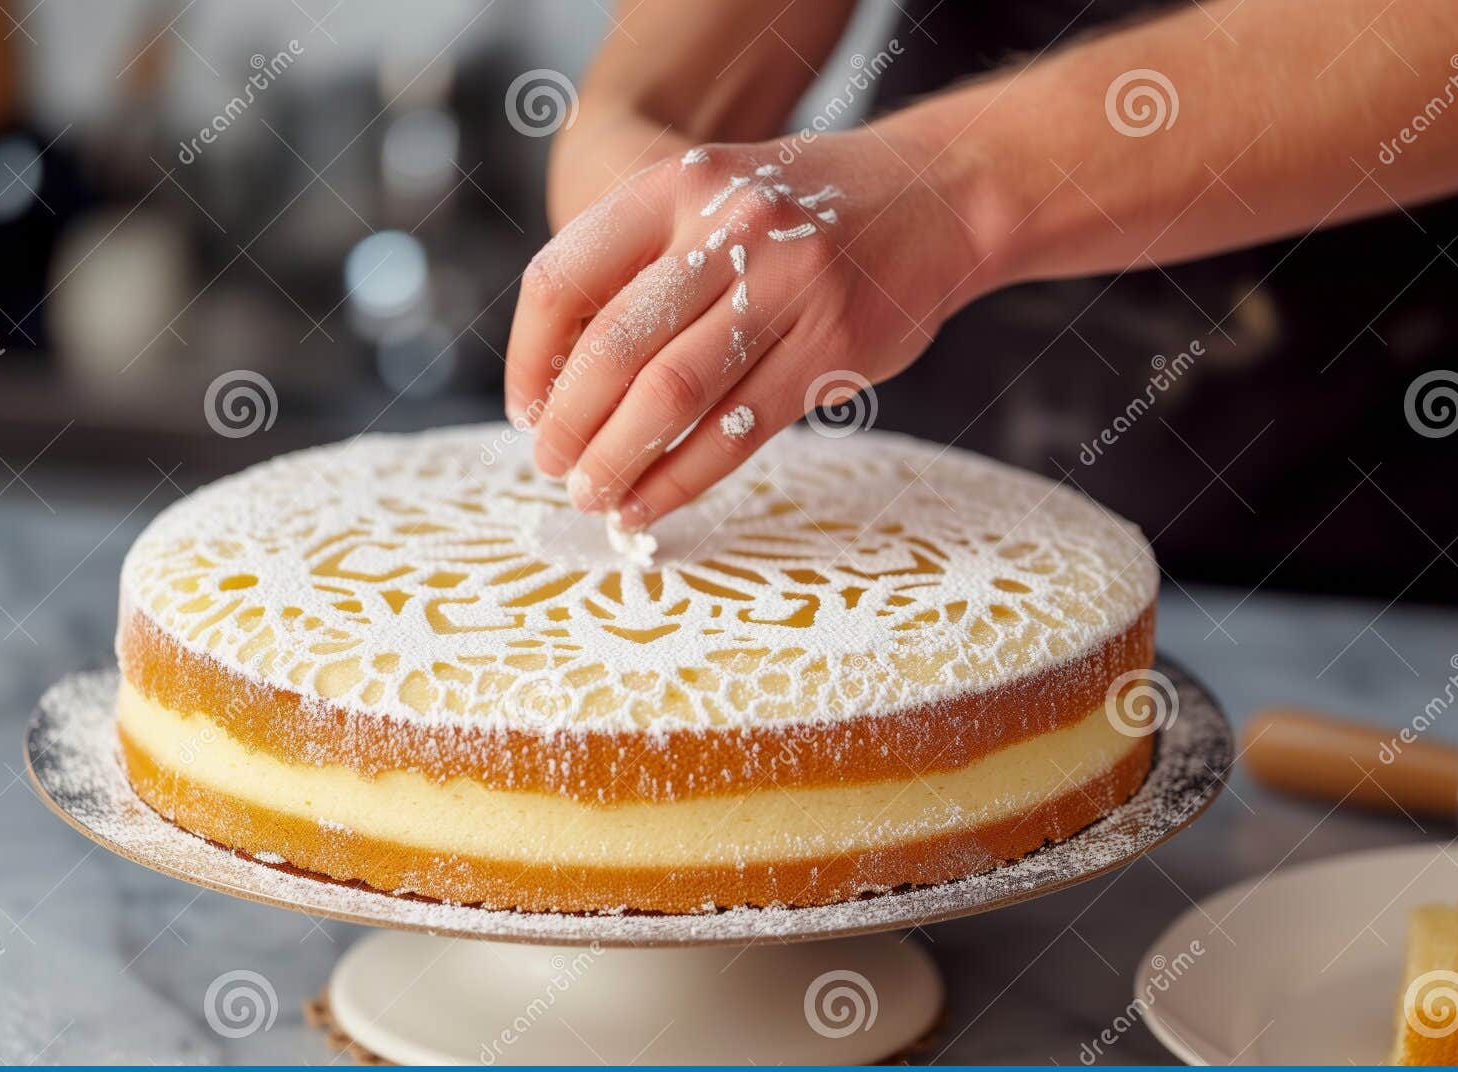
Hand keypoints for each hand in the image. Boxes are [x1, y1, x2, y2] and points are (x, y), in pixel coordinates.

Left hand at [504, 125, 992, 528]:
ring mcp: (788, 287)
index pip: (564, 278)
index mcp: (676, 184)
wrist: (932, 194)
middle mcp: (729, 228)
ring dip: (619, 461)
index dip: (528, 358)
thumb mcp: (710, 197)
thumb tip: (558, 384)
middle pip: (615, 348)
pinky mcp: (833, 348)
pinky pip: (738, 431)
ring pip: (673, 396)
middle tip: (552, 467)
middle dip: (570, 425)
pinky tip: (650, 501)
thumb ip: (641, 267)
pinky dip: (682, 478)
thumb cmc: (797, 213)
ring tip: (594, 495)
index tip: (525, 409)